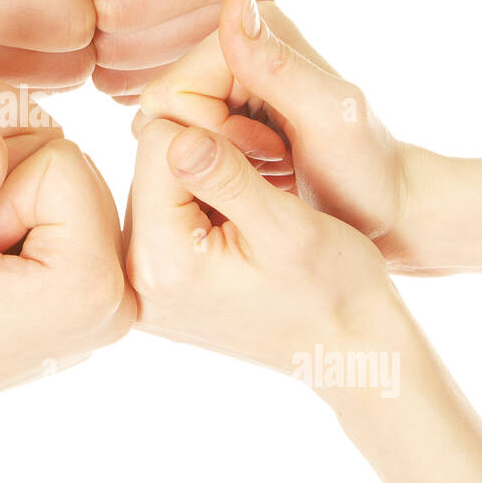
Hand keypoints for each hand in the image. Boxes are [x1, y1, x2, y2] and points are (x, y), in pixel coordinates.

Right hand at [0, 123, 134, 431]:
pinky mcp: (95, 305)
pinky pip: (72, 222)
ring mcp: (112, 307)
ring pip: (74, 190)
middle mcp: (118, 302)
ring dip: (19, 203)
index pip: (62, 158)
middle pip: (79, 172)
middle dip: (13, 188)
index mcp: (87, 285)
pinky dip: (28, 223)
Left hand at [60, 0, 268, 101]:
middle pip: (124, 47)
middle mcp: (254, 11)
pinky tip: (125, 17)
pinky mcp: (207, 73)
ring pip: (124, 77)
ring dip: (105, 33)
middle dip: (100, 3)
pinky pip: (131, 92)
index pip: (119, 3)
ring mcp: (235, 50)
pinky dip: (113, 61)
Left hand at [126, 117, 398, 372]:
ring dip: (204, 181)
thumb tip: (177, 135)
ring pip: (157, 184)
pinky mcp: (156, 285)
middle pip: (149, 165)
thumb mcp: (287, 227)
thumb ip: (227, 178)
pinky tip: (240, 226)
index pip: (156, 145)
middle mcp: (136, 280)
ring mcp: (142, 286)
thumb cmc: (333, 290)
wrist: (345, 349)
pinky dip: (202, 206)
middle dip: (203, 159)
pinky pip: (165, 215)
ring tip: (253, 209)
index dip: (214, 133)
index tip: (262, 157)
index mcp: (162, 262)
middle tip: (261, 184)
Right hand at [140, 0, 417, 259]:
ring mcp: (225, 76)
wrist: (383, 209)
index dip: (211, 135)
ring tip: (271, 167)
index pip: (173, 90)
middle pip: (167, 109)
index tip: (273, 153)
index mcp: (258, 25)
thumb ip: (276, 65)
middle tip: (274, 161)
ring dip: (215, 160)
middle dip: (213, 147)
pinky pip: (180, 144)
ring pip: (169, 130)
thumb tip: (233, 0)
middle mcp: (235, 40)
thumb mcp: (326, 118)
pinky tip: (259, 174)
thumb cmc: (364, 172)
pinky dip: (215, 168)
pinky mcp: (220, 106)